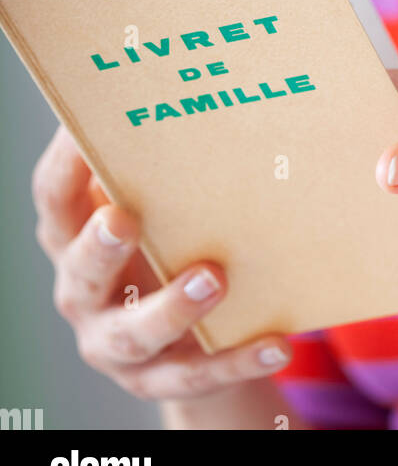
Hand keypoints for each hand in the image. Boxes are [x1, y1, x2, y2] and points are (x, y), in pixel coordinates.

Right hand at [31, 123, 292, 400]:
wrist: (186, 347)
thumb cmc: (165, 248)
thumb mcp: (152, 210)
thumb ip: (158, 167)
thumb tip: (194, 85)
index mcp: (75, 239)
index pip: (55, 198)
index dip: (65, 163)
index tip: (85, 128)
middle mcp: (85, 294)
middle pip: (81, 273)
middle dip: (99, 248)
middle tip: (123, 219)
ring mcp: (119, 345)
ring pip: (134, 335)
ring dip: (171, 308)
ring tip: (213, 279)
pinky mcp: (163, 380)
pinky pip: (201, 374)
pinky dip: (238, 360)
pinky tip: (276, 344)